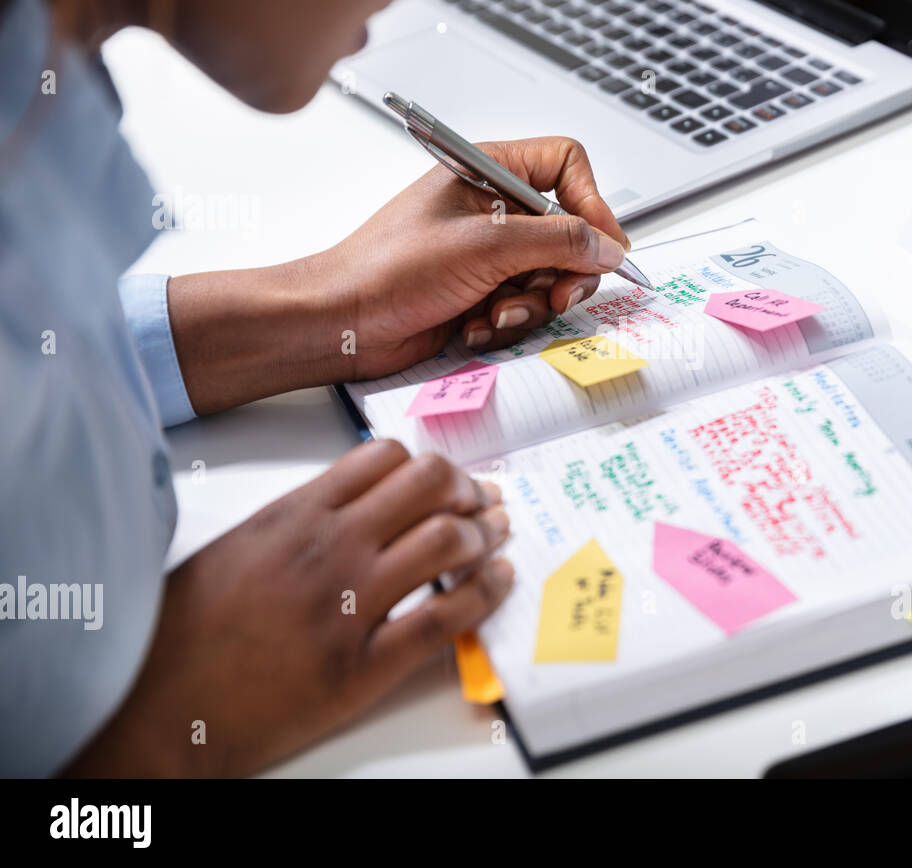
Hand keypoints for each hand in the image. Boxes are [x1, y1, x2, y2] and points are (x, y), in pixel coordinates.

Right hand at [65, 440, 513, 776]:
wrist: (157, 710)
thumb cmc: (185, 633)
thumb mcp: (236, 547)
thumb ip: (297, 519)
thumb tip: (356, 503)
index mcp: (294, 514)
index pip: (385, 457)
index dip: (429, 464)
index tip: (446, 481)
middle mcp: (327, 548)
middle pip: (429, 484)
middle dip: (467, 489)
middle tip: (481, 505)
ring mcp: (348, 605)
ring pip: (447, 540)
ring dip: (483, 535)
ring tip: (494, 540)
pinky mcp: (363, 666)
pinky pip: (446, 617)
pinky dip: (486, 593)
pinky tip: (499, 582)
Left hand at [166, 136, 629, 413]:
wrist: (343, 322)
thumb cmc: (387, 268)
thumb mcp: (486, 245)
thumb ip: (557, 241)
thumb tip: (607, 245)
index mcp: (489, 171)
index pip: (566, 165)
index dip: (592, 202)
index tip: (603, 244)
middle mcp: (493, 208)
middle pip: (568, 230)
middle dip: (564, 271)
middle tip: (554, 295)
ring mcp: (489, 253)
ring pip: (550, 277)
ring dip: (529, 305)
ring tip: (495, 314)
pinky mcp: (482, 292)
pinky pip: (524, 306)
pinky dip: (506, 322)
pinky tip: (474, 326)